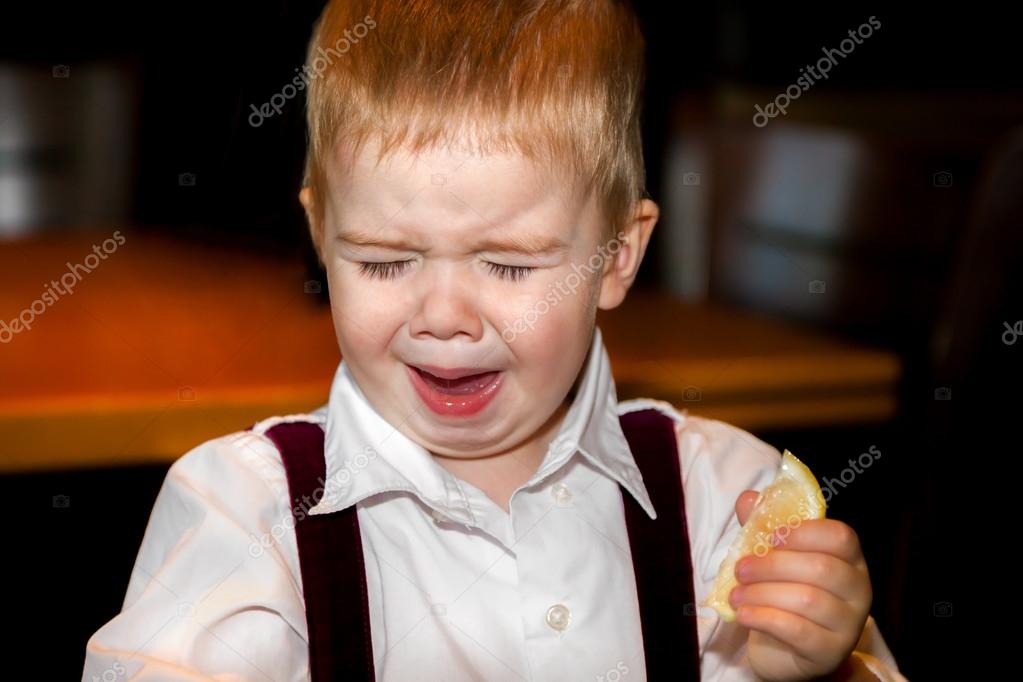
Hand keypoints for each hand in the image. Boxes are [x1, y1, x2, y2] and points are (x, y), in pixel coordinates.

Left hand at [728, 490, 872, 680]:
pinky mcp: (829, 652)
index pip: (841, 536)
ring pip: (808, 599)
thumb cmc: (784, 595)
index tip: (769, 538)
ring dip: (762, 593)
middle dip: (771, 565)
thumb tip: (748, 498)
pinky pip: (798, 631)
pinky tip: (743, 614)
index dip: (803, 533)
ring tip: (735, 594)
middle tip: (739, 569)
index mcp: (849, 559)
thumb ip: (762, 527)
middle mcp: (858, 589)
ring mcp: (848, 624)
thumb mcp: (773, 558)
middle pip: (820, 567)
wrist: (787, 652)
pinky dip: (764, 618)